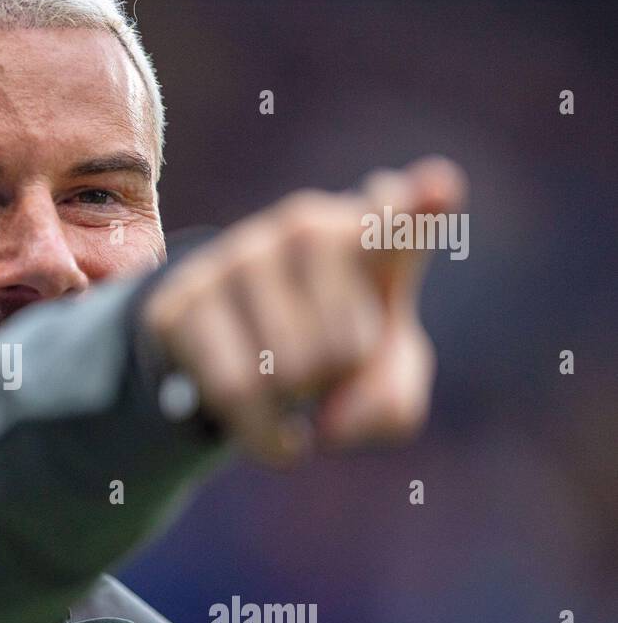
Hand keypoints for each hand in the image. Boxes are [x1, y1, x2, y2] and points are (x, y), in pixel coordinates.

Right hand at [143, 156, 467, 465]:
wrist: (238, 349)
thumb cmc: (331, 356)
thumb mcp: (383, 386)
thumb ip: (388, 404)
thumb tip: (330, 424)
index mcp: (371, 234)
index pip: (397, 219)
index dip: (417, 208)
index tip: (438, 189)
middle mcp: (305, 227)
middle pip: (343, 348)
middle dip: (335, 383)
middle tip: (322, 369)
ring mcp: (239, 255)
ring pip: (286, 370)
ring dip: (294, 406)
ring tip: (289, 387)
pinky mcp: (183, 299)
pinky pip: (233, 390)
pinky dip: (260, 432)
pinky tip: (267, 425)